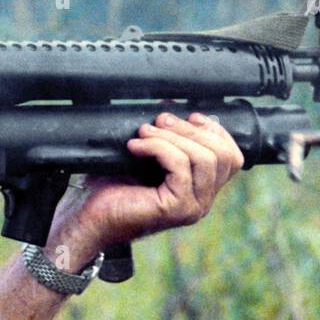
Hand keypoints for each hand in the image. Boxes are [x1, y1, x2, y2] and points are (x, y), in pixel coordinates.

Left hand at [51, 111, 244, 256]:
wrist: (88, 217)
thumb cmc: (111, 187)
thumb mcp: (144, 156)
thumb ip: (164, 136)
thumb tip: (171, 102)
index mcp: (200, 189)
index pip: (232, 158)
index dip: (216, 131)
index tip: (190, 116)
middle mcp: (202, 201)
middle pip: (222, 154)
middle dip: (190, 129)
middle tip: (159, 120)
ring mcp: (192, 207)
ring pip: (204, 158)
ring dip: (173, 136)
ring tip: (144, 132)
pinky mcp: (177, 208)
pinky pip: (181, 165)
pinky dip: (158, 148)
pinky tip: (136, 147)